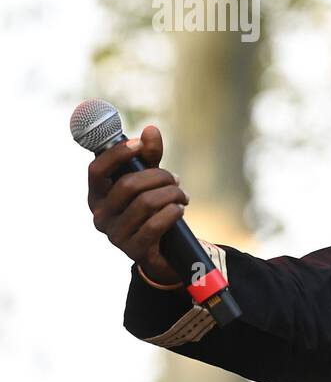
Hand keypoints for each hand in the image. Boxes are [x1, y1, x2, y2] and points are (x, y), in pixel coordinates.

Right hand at [86, 125, 189, 286]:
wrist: (165, 250)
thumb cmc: (152, 209)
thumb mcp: (150, 180)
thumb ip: (149, 157)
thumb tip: (150, 130)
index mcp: (97, 195)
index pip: (97, 170)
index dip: (117, 154)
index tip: (139, 143)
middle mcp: (100, 215)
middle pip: (128, 185)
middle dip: (159, 177)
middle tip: (177, 179)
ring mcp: (114, 235)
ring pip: (145, 203)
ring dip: (171, 194)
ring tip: (183, 196)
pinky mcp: (133, 250)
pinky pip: (154, 225)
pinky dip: (172, 213)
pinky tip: (180, 210)